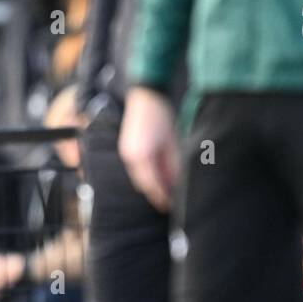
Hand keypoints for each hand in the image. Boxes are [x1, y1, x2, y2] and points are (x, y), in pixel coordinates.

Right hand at [120, 87, 179, 213]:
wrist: (147, 95)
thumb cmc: (162, 115)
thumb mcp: (172, 142)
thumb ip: (172, 164)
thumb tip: (176, 183)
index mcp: (141, 156)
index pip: (151, 184)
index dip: (161, 197)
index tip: (170, 206)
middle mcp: (131, 156)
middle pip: (143, 183)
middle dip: (156, 193)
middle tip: (169, 202)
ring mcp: (127, 151)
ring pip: (139, 176)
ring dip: (151, 183)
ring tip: (165, 191)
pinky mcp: (128, 147)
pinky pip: (137, 167)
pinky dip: (146, 174)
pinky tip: (158, 175)